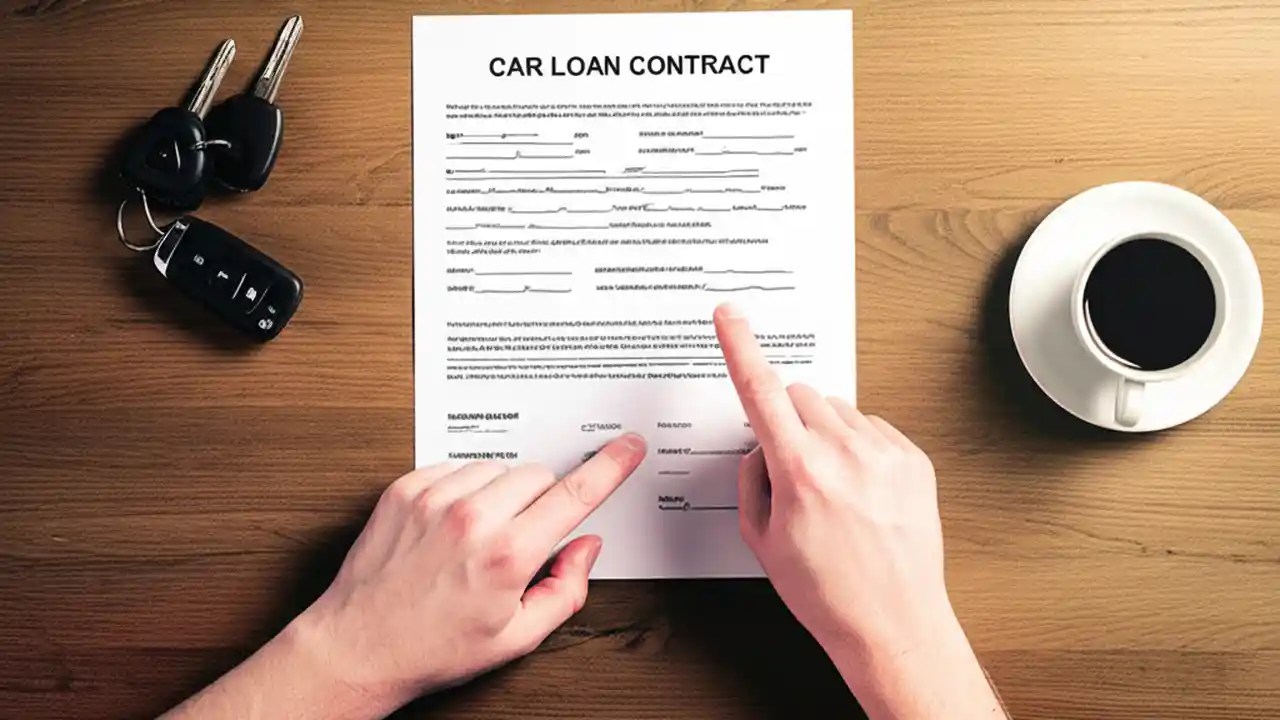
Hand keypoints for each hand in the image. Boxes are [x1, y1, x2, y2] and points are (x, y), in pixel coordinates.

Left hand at [289, 435, 646, 712]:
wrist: (359, 647)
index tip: (627, 447)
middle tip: (523, 537)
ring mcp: (434, 498)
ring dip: (501, 492)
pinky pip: (456, 466)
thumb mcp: (517, 637)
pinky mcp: (405, 489)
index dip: (610, 467)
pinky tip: (453, 524)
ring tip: (481, 535)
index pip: (575, 494)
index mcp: (507, 555)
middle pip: (538, 475)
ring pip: (498, 467)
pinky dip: (463, 488)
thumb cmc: (432, 648)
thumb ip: (566, 589)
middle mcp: (471, 518)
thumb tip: (585, 548)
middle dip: (543, 501)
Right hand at [713, 304, 1004, 718]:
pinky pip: (872, 428)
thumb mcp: (762, 540)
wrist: (893, 623)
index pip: (760, 392)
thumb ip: (751, 479)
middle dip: (786, 417)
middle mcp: (844, 453)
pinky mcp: (913, 460)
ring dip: (823, 433)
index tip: (730, 317)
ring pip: (837, 410)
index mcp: (799, 471)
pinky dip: (857, 446)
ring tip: (830, 487)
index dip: (740, 347)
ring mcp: (884, 453)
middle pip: (800, 395)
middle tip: (790, 464)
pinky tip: (858, 490)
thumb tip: (758, 446)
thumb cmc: (827, 592)